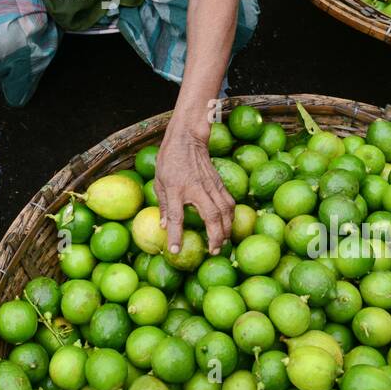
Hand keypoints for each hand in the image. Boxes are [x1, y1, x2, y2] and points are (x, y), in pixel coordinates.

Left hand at [154, 129, 234, 254]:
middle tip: (213, 251)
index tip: (174, 250)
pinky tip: (229, 225)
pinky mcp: (219, 182)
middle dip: (214, 236)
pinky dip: (231, 216)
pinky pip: (229, 202)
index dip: (175, 235)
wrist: (187, 138)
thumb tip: (163, 226)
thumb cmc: (169, 159)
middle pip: (211, 216)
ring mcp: (211, 185)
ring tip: (223, 243)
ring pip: (225, 211)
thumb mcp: (159, 181)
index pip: (176, 216)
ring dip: (226, 229)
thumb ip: (162, 205)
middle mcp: (196, 188)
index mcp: (176, 189)